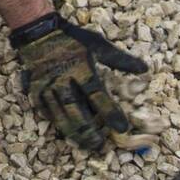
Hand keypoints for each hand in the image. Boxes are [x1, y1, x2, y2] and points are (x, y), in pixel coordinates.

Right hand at [9, 11, 151, 151]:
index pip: (98, 95)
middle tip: (99, 144)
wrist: (39, 34)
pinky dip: (56, 123)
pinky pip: (45, 112)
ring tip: (85, 145)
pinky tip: (66, 133)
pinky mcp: (34, 91)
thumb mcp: (98, 45)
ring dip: (73, 132)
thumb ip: (120, 60)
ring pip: (60, 115)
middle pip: (76, 110)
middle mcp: (63, 80)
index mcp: (81, 68)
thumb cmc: (73, 40)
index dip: (110, 112)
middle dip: (88, 130)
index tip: (122, 127)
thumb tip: (144, 69)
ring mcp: (47, 87)